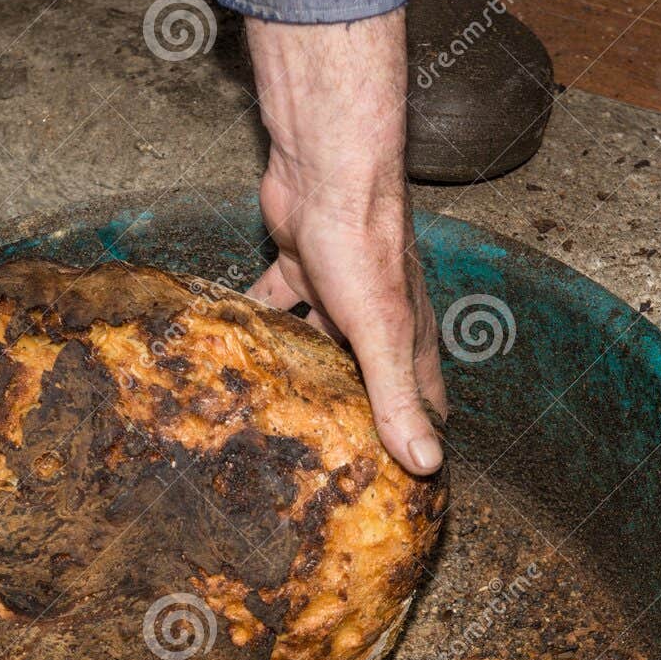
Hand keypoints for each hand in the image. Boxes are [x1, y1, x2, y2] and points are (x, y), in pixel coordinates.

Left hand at [243, 10, 447, 476]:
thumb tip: (425, 464)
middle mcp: (377, 320)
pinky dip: (259, 327)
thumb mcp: (382, 333)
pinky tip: (235, 353)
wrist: (324, 171)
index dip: (416, 443)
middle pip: (367, 380)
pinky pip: (277, 307)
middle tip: (323, 468)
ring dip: (302, 377)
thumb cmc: (364, 244)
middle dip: (351, 419)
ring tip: (273, 420)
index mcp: (408, 339)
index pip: (422, 404)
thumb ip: (397, 398)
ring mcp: (337, 294)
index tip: (399, 489)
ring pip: (320, 347)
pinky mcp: (300, 270)